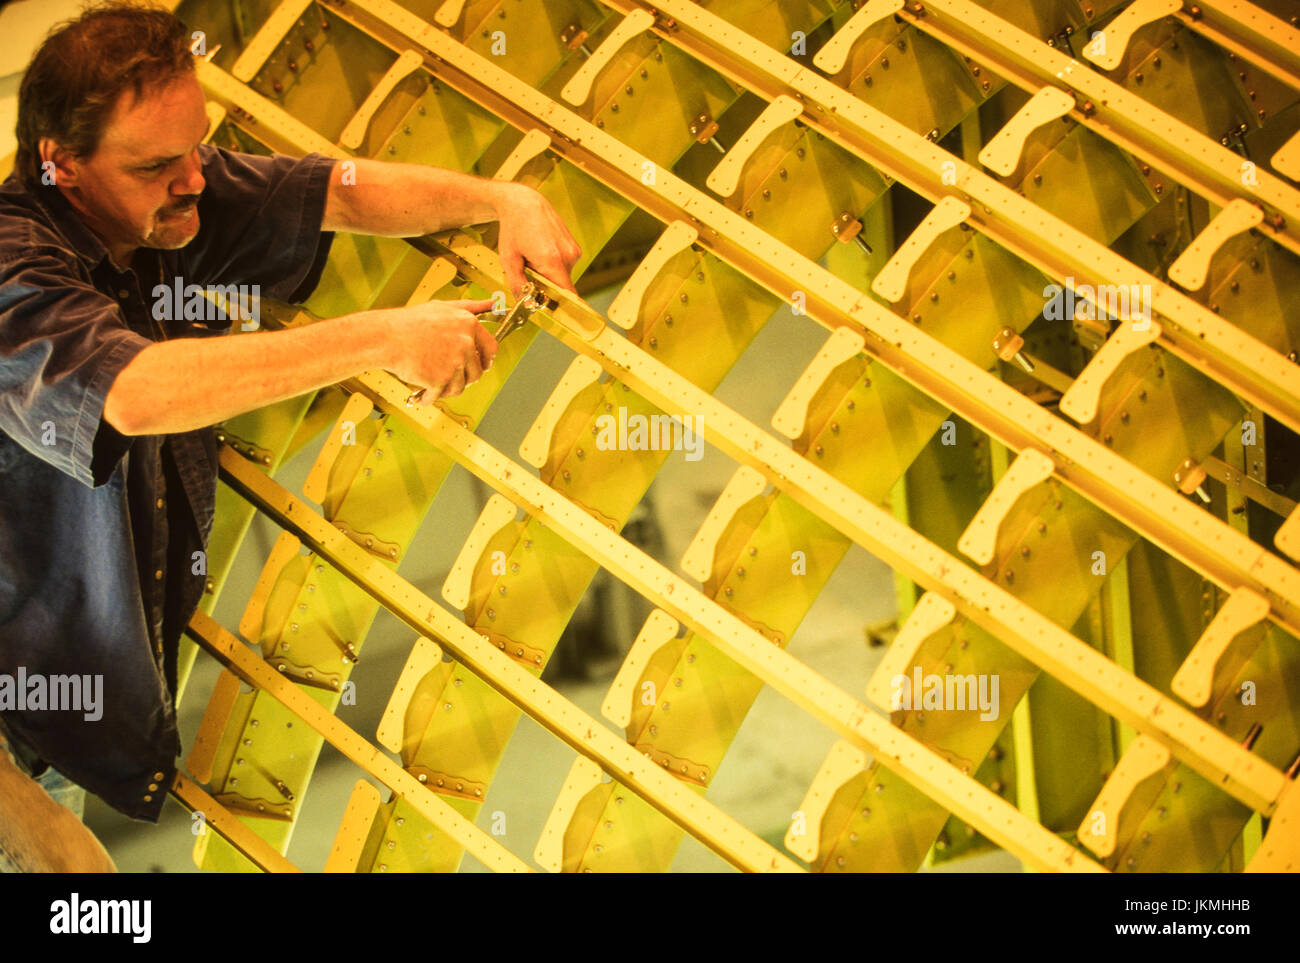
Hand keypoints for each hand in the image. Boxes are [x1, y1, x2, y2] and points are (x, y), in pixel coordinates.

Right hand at [382, 297, 497, 403]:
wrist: (385, 337)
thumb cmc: (409, 323)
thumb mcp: (443, 307)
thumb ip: (470, 307)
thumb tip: (493, 303)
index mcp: (468, 325)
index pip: (491, 349)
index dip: (486, 360)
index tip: (481, 365)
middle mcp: (465, 343)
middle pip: (476, 372)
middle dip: (464, 378)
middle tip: (448, 376)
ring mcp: (454, 362)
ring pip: (459, 387)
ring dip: (446, 388)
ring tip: (432, 382)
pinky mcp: (440, 379)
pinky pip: (440, 395)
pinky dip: (429, 397)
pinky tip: (422, 394)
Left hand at [495, 183, 581, 296]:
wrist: (524, 203)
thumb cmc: (514, 229)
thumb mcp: (508, 260)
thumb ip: (518, 285)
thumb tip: (528, 304)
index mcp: (552, 260)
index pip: (567, 295)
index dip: (559, 305)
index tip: (550, 308)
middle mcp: (568, 256)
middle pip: (562, 287)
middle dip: (547, 287)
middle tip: (530, 272)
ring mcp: (574, 251)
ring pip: (564, 277)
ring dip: (550, 275)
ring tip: (534, 257)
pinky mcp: (575, 247)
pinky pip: (566, 267)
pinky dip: (554, 266)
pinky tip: (542, 252)